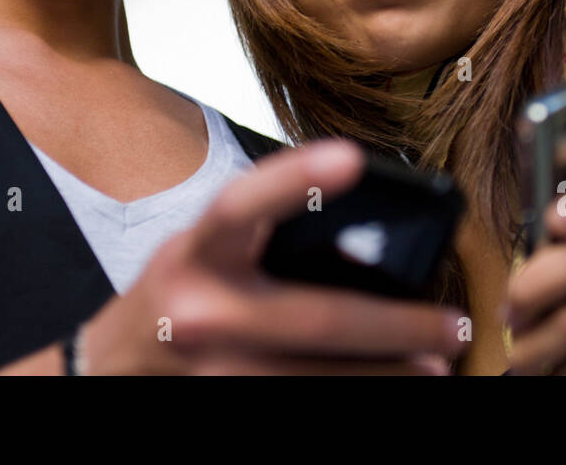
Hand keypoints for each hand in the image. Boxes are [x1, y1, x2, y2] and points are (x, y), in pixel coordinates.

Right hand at [81, 139, 466, 373]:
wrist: (110, 371)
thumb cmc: (175, 295)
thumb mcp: (205, 251)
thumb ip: (265, 238)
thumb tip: (370, 243)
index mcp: (198, 251)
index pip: (244, 203)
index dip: (294, 177)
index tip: (351, 157)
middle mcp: (200, 312)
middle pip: (316, 320)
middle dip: (399, 326)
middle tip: (455, 327)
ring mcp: (213, 372)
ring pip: (320, 380)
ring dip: (390, 376)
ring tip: (438, 369)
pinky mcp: (223, 409)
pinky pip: (301, 405)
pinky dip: (352, 397)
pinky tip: (387, 390)